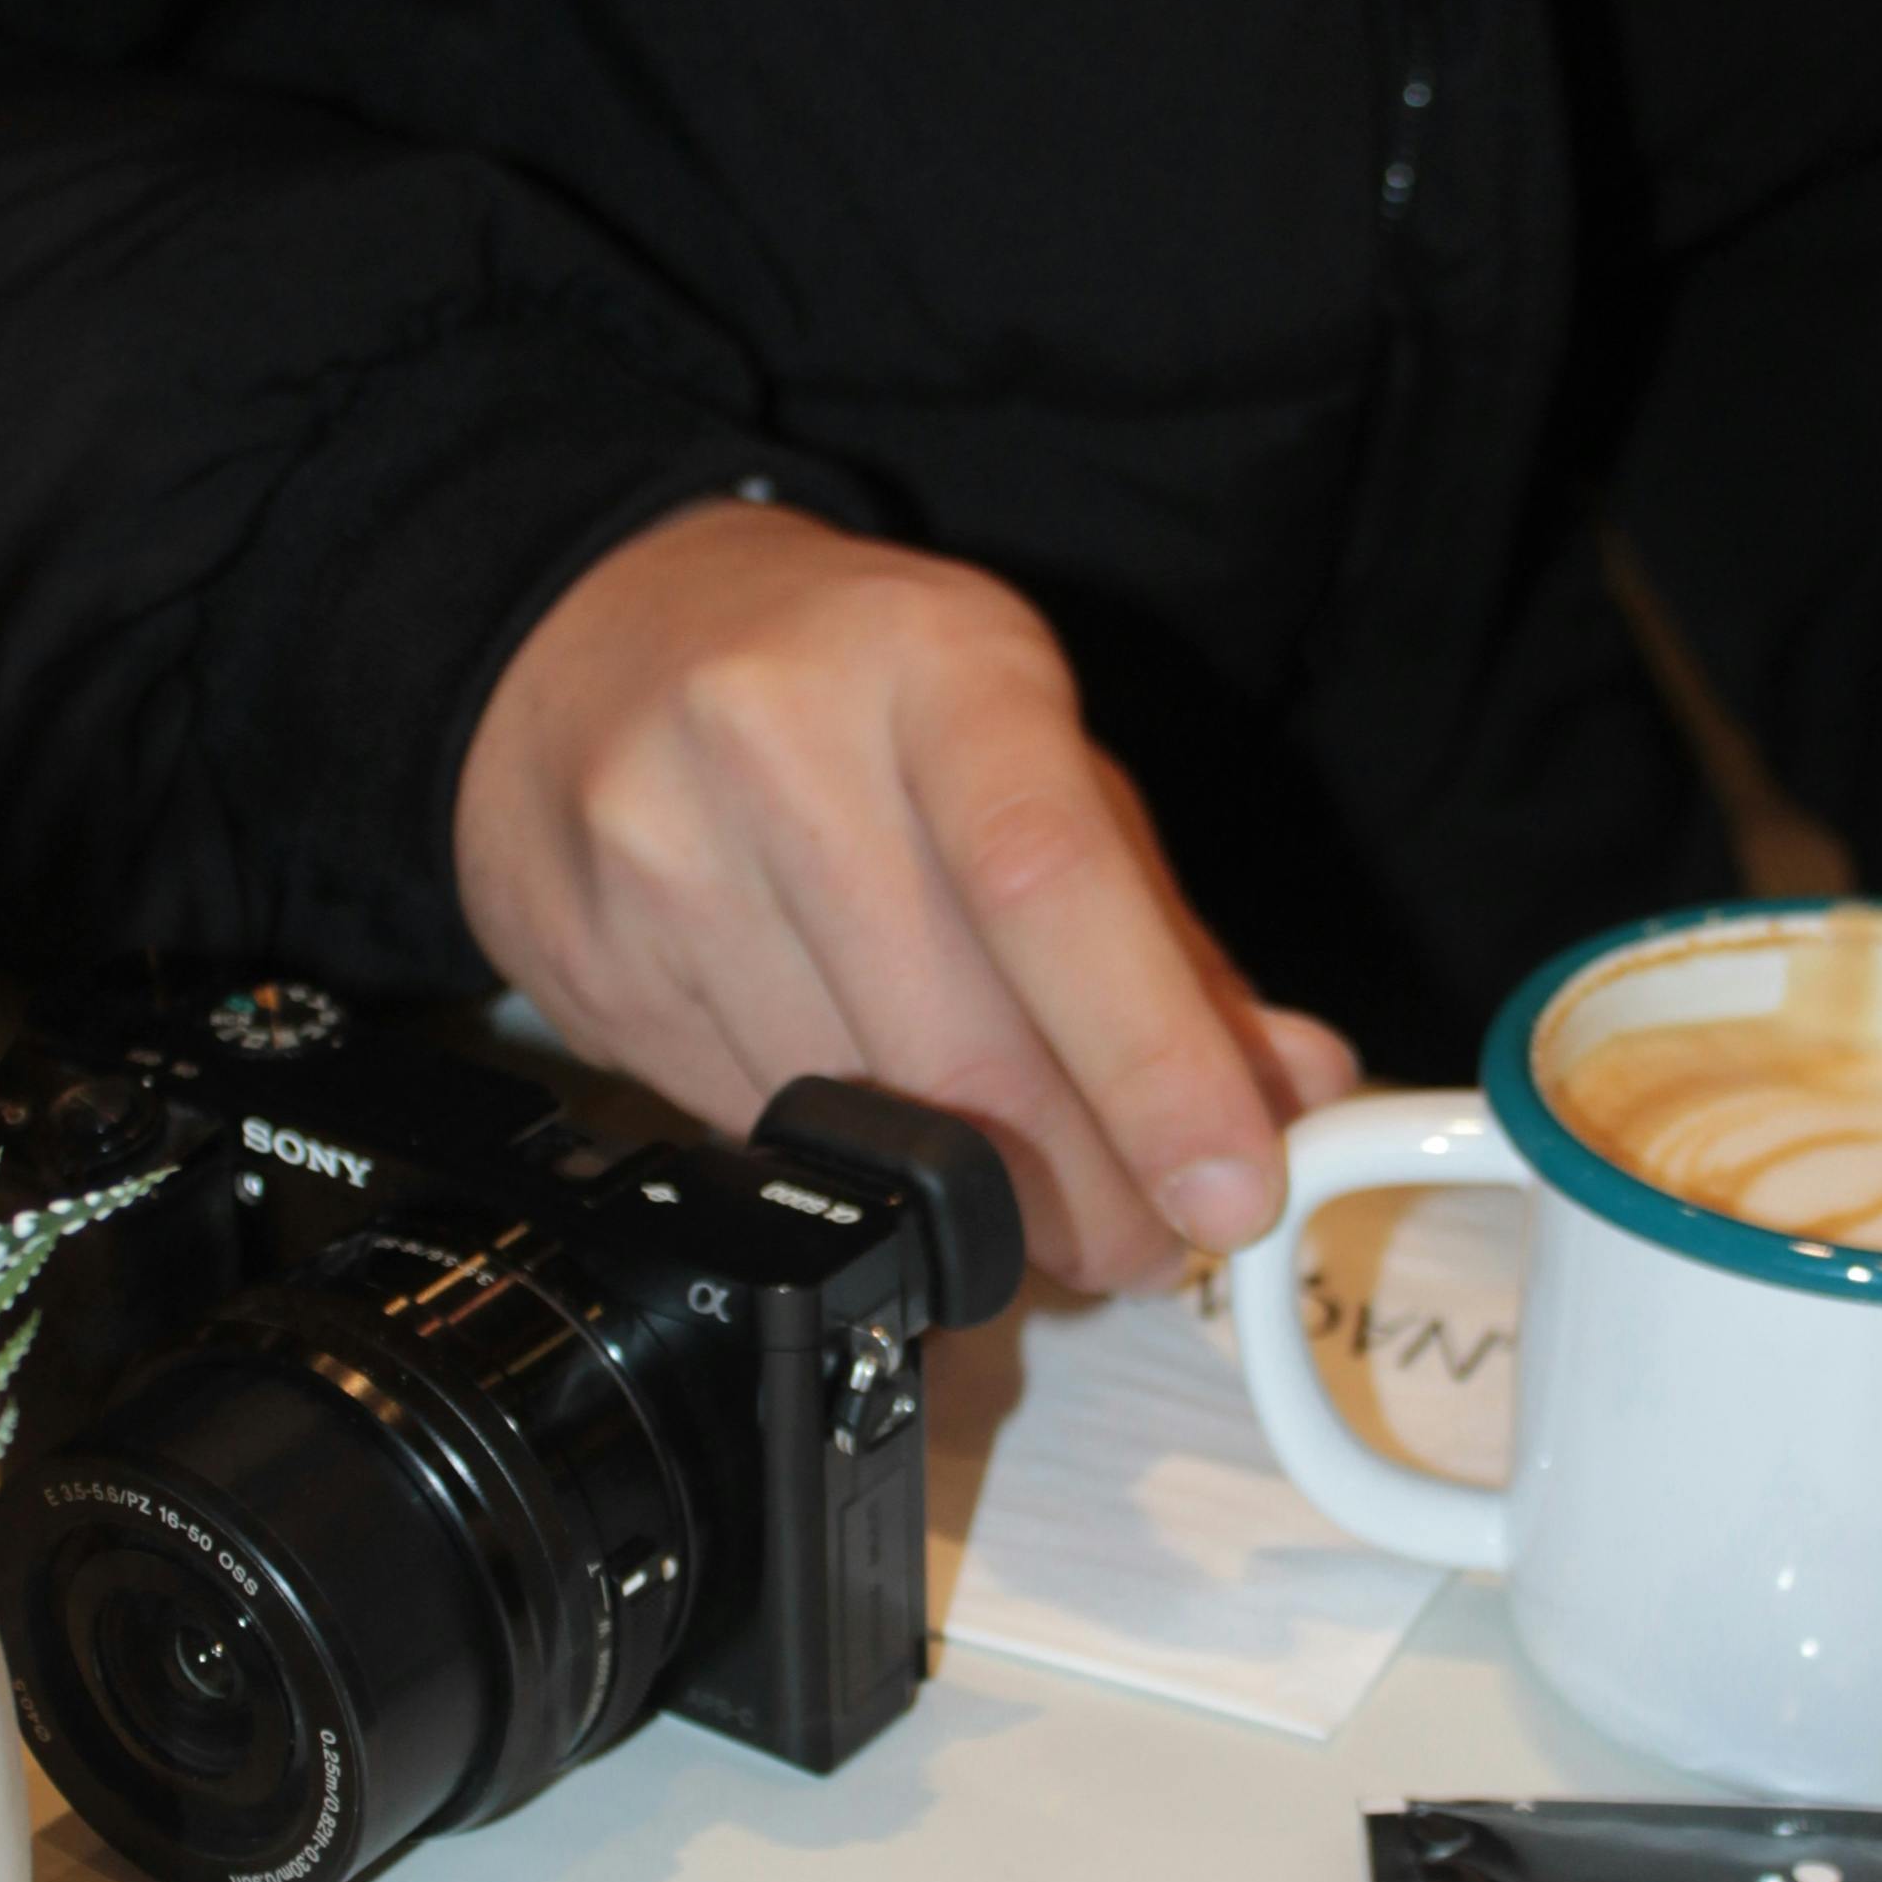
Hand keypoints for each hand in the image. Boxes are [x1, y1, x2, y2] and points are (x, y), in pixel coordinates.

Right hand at [453, 501, 1355, 1289]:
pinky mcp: (590, 961)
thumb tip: (1291, 1089)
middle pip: (956, 1044)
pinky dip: (845, 1165)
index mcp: (937, 668)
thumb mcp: (1034, 753)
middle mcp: (780, 743)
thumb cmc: (856, 692)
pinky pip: (753, 1125)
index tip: (1228, 1189)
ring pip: (852, 1115)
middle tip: (1141, 1243)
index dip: (1153, 1063)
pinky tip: (872, 1126)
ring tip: (1024, 1200)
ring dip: (970, 1205)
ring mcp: (663, 854)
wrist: (597, 637)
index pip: (1050, 882)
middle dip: (1080, 1192)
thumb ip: (1166, 933)